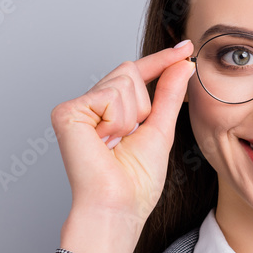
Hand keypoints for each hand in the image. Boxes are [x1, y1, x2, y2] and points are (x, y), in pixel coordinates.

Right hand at [51, 40, 196, 252]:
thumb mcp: (161, 130)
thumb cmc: (136, 183)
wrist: (119, 206)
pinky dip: (117, 119)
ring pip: (123, 81)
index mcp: (109, 111)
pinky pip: (109, 95)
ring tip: (116, 143)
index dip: (161, 60)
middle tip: (130, 137)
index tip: (186, 47)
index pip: (136, 75)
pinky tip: (105, 141)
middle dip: (143, 103)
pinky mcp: (66, 112)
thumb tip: (183, 64)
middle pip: (129, 72)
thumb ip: (169, 94)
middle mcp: (90, 106)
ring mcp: (76, 108)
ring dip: (131, 115)